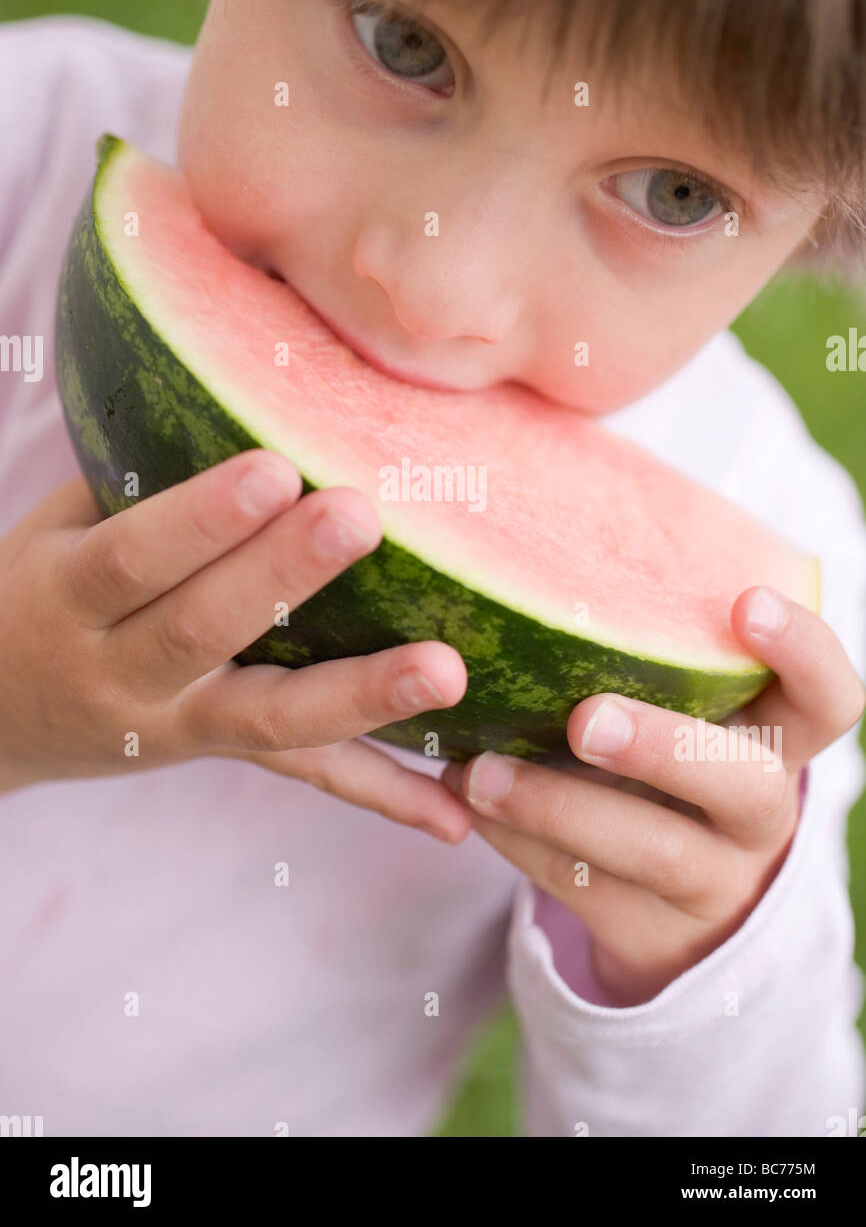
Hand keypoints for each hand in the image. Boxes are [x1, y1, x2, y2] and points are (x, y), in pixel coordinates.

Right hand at [0, 452, 469, 842]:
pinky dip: (383, 795)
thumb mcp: (59, 529)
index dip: (198, 522)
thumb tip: (252, 398)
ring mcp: (178, 729)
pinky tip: (454, 817)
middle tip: (359, 517)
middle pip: (202, 631)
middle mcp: (121, 676)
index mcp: (67, 600)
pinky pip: (307, 775)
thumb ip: (141, 484)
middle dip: (283, 576)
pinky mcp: (225, 755)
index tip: (275, 467)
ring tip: (447, 672)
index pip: (130, 561)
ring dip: (362, 696)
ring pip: (270, 722)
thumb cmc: (44, 589)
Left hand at [441, 587, 865, 1002]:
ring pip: (652, 851)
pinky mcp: (647, 928)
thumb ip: (655, 648)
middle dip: (666, 747)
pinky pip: (584, 891)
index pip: (830, 698)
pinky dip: (520, 845)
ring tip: (480, 772)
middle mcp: (758, 813)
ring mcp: (710, 880)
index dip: (802, 652)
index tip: (745, 601)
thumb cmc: (665, 756)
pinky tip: (468, 804)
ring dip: (560, 807)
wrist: (671, 896)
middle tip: (586, 717)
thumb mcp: (685, 708)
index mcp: (780, 740)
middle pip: (746, 785)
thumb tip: (559, 519)